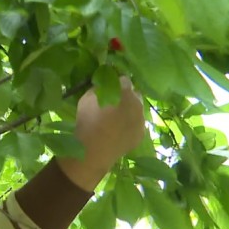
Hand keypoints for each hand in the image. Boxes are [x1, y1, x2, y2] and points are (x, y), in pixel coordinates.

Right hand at [57, 76, 144, 190]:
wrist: (94, 149)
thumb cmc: (88, 120)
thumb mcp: (87, 98)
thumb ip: (98, 89)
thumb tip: (102, 86)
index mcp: (126, 91)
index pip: (125, 80)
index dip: (117, 82)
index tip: (110, 86)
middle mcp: (138, 104)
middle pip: (135, 94)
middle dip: (127, 96)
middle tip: (115, 103)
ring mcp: (141, 120)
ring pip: (138, 111)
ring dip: (130, 111)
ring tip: (117, 119)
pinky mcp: (140, 135)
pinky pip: (137, 126)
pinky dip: (130, 126)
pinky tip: (120, 131)